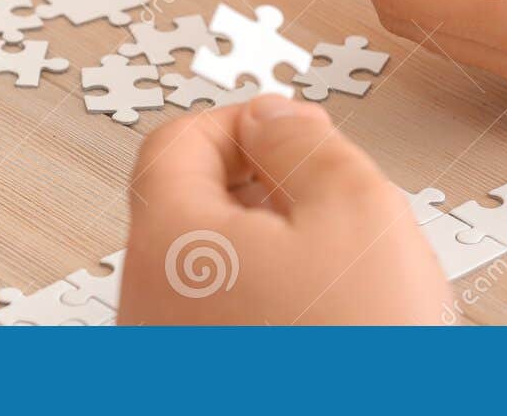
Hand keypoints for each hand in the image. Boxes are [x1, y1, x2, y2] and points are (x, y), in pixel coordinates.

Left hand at [120, 97, 449, 323]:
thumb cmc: (361, 353)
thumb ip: (302, 140)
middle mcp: (145, 303)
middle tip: (333, 204)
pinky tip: (331, 328)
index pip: (175, 141)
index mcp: (166, 240)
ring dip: (272, 253)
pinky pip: (221, 326)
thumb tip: (270, 117)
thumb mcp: (355, 207)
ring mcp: (161, 356)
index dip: (244, 121)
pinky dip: (269, 307)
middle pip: (189, 206)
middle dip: (263, 190)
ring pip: (210, 272)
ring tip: (344, 277)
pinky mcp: (188, 388)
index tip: (298, 130)